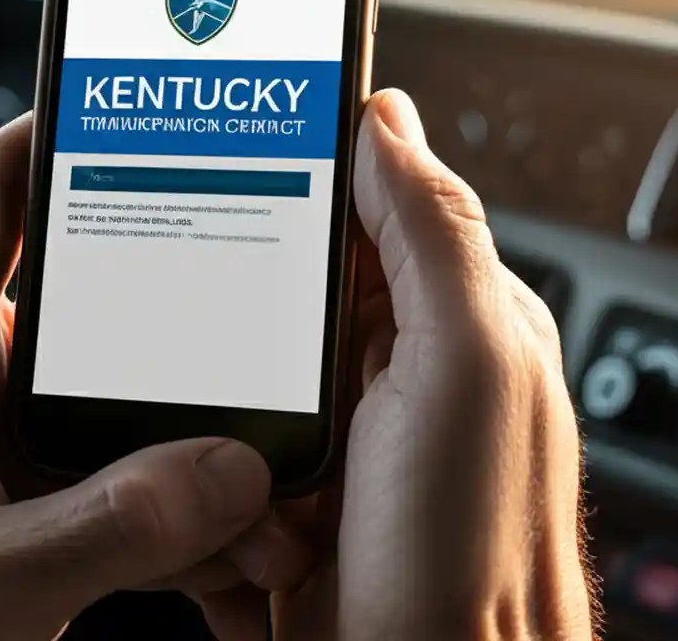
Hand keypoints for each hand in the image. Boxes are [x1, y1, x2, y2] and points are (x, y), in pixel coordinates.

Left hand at [0, 115, 309, 640]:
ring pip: (106, 405)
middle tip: (261, 318)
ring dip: (184, 438)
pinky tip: (222, 542)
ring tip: (261, 469)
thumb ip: (107, 530)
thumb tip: (229, 473)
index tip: (140, 113)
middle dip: (177, 321)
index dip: (55, 137)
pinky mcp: (2, 510)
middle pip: (80, 304)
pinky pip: (102, 480)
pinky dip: (164, 506)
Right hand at [202, 90, 594, 639]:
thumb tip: (388, 121)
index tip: (233, 157)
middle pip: (289, 290)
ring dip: (222, 404)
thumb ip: (435, 237)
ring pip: (244, 372)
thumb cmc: (470, 556)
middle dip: (244, 308)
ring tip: (248, 460)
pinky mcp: (296, 500)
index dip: (305, 179)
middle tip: (207, 323)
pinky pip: (225, 450)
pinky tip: (226, 499)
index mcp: (456, 323)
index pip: (373, 210)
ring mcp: (348, 442)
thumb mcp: (466, 366)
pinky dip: (209, 468)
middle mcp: (404, 375)